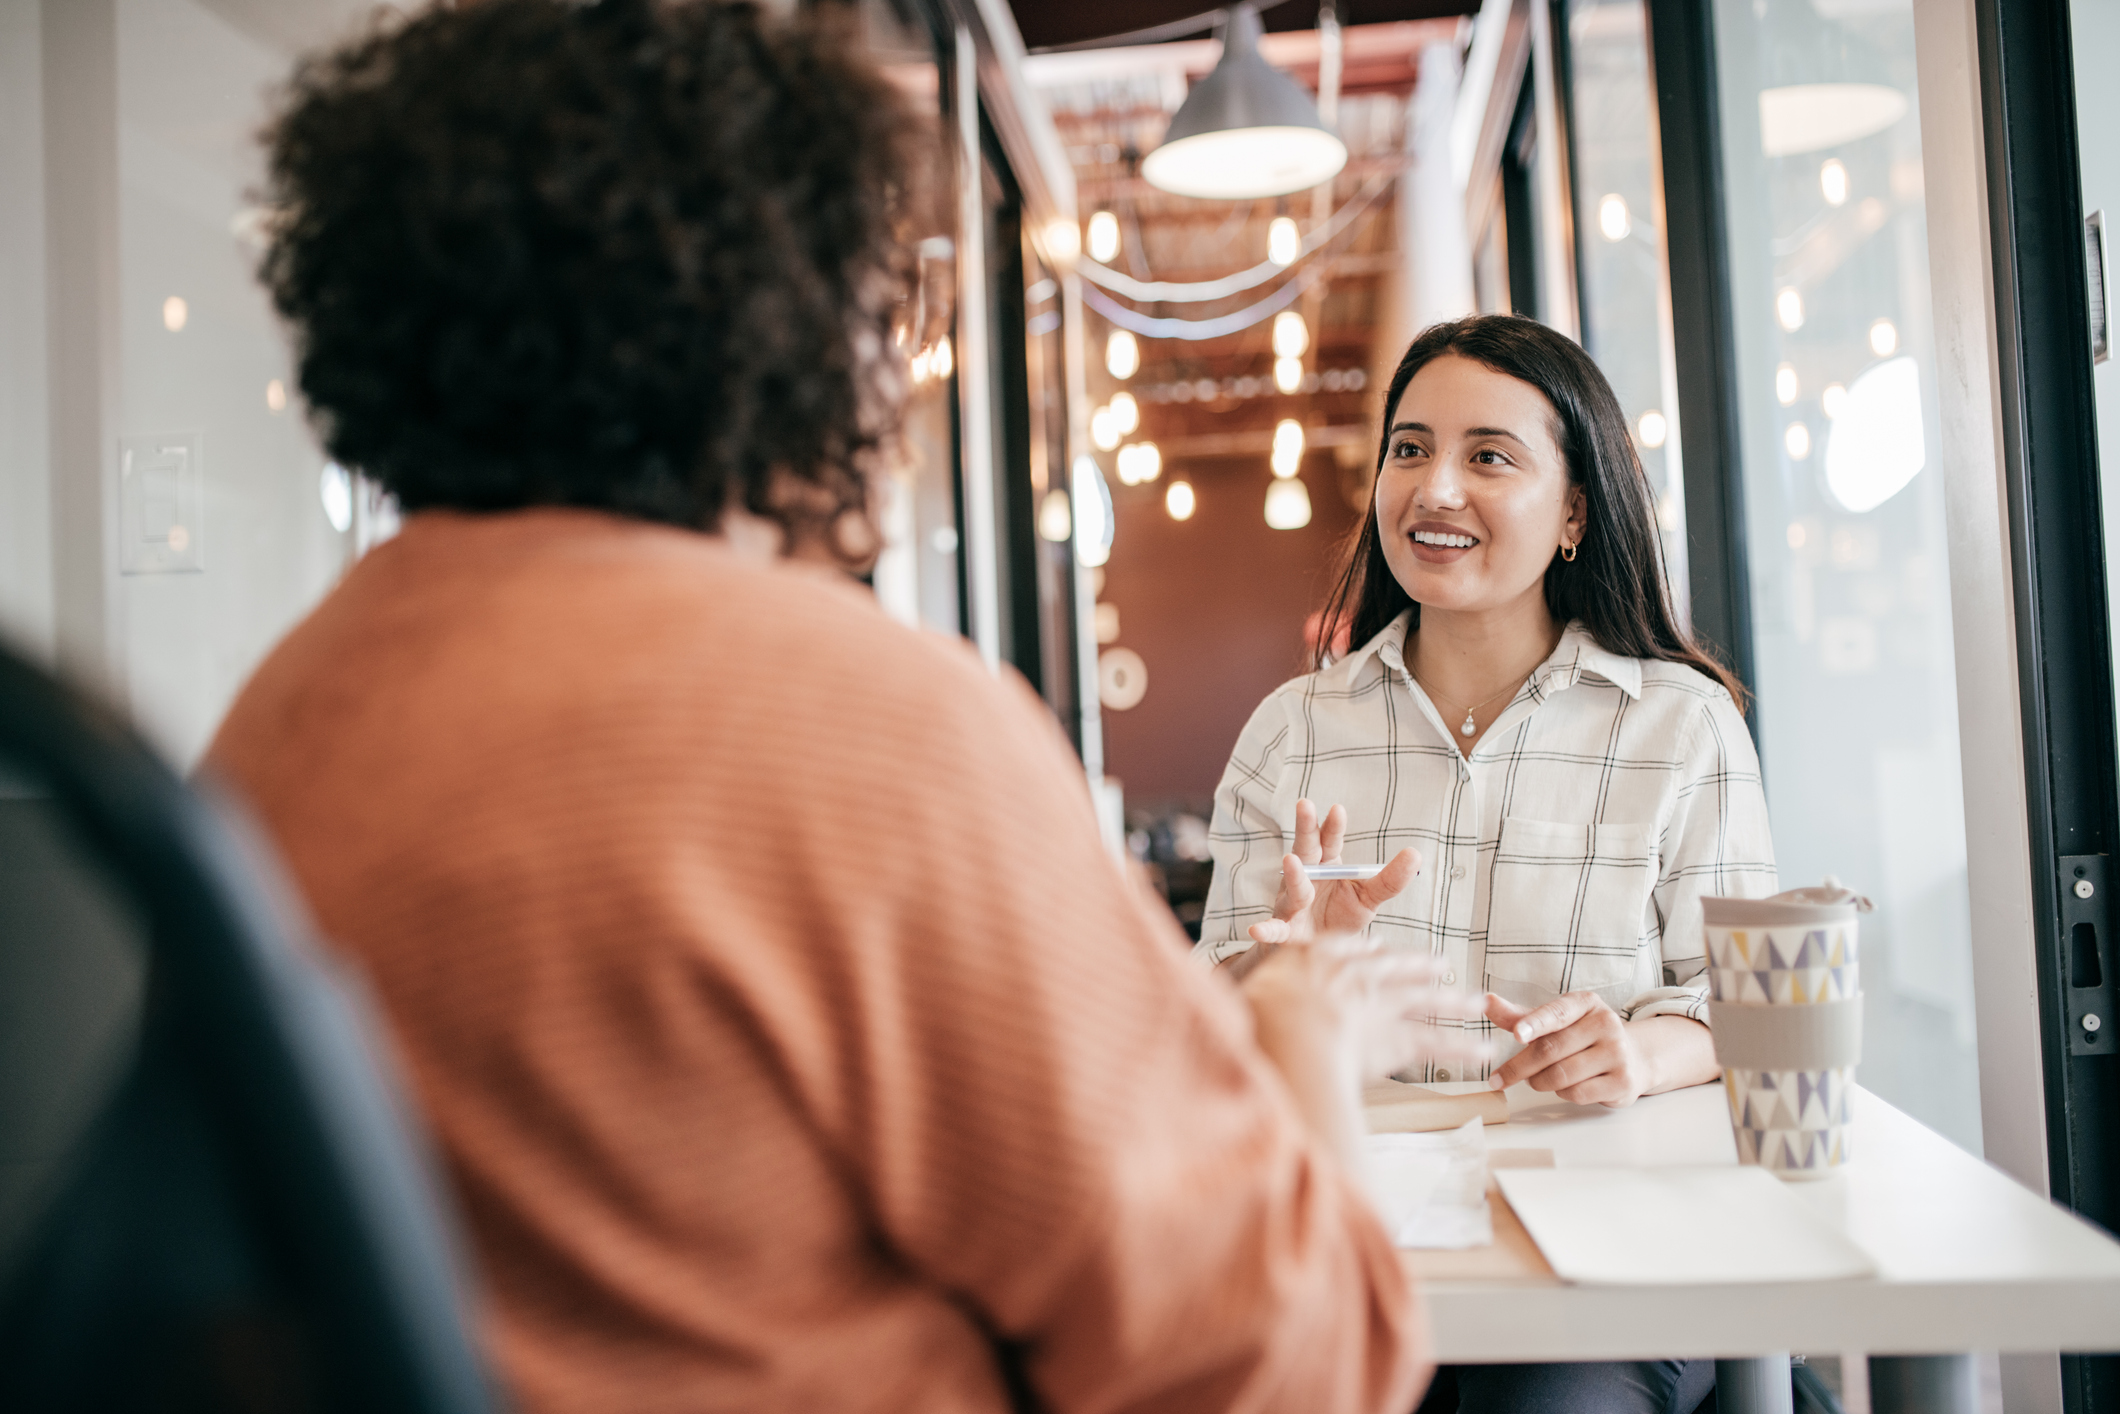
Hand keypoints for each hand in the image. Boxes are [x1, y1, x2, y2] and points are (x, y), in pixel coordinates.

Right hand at [1240, 938, 1489, 1173]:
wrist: (1289, 1027)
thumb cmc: (1259, 1009)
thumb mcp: (1247, 991)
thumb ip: (1244, 993)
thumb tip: (1211, 993)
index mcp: (1320, 956)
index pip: (1350, 950)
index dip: (1369, 953)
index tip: (1381, 953)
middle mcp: (1357, 974)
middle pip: (1397, 967)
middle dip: (1421, 967)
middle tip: (1442, 966)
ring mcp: (1382, 1003)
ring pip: (1427, 1000)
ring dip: (1456, 1002)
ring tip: (1479, 1003)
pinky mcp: (1399, 1037)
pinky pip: (1438, 1043)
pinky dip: (1464, 1048)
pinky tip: (1484, 1051)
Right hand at [1246, 799, 1420, 946]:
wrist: (1319, 955)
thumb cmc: (1340, 918)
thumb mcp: (1369, 898)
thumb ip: (1390, 880)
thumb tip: (1416, 854)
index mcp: (1325, 867)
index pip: (1329, 841)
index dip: (1332, 827)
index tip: (1338, 810)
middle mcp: (1305, 880)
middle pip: (1305, 850)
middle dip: (1304, 828)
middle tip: (1305, 804)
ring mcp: (1292, 904)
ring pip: (1293, 889)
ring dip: (1293, 876)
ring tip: (1291, 860)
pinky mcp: (1285, 932)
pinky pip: (1274, 930)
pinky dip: (1265, 930)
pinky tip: (1256, 929)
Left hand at [1484, 991, 1654, 1107]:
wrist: (1634, 1057)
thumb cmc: (1583, 1037)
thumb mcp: (1555, 1020)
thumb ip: (1520, 1015)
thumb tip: (1487, 1001)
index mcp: (1586, 1003)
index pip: (1557, 1012)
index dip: (1535, 1023)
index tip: (1516, 1034)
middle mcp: (1606, 1024)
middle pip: (1551, 1049)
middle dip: (1519, 1067)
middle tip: (1499, 1077)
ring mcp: (1618, 1053)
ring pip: (1562, 1075)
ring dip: (1539, 1082)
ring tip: (1537, 1079)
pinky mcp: (1622, 1082)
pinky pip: (1578, 1093)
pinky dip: (1562, 1094)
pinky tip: (1564, 1087)